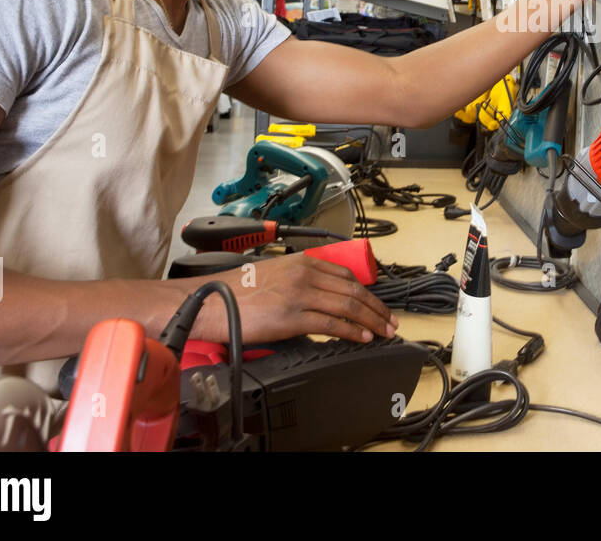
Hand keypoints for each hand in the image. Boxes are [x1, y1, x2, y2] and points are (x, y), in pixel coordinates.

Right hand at [194, 251, 398, 344]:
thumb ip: (300, 281)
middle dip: (377, 308)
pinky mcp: (293, 316)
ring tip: (384, 332)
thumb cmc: (234, 292)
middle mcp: (305, 274)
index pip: (346, 275)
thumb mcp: (274, 274)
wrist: (210, 302)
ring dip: (372, 321)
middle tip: (391, 321)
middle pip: (354, 291)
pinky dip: (352, 331)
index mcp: (302, 262)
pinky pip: (332, 324)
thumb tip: (321, 299)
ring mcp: (300, 294)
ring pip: (348, 306)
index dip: (368, 292)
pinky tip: (363, 338)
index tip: (378, 304)